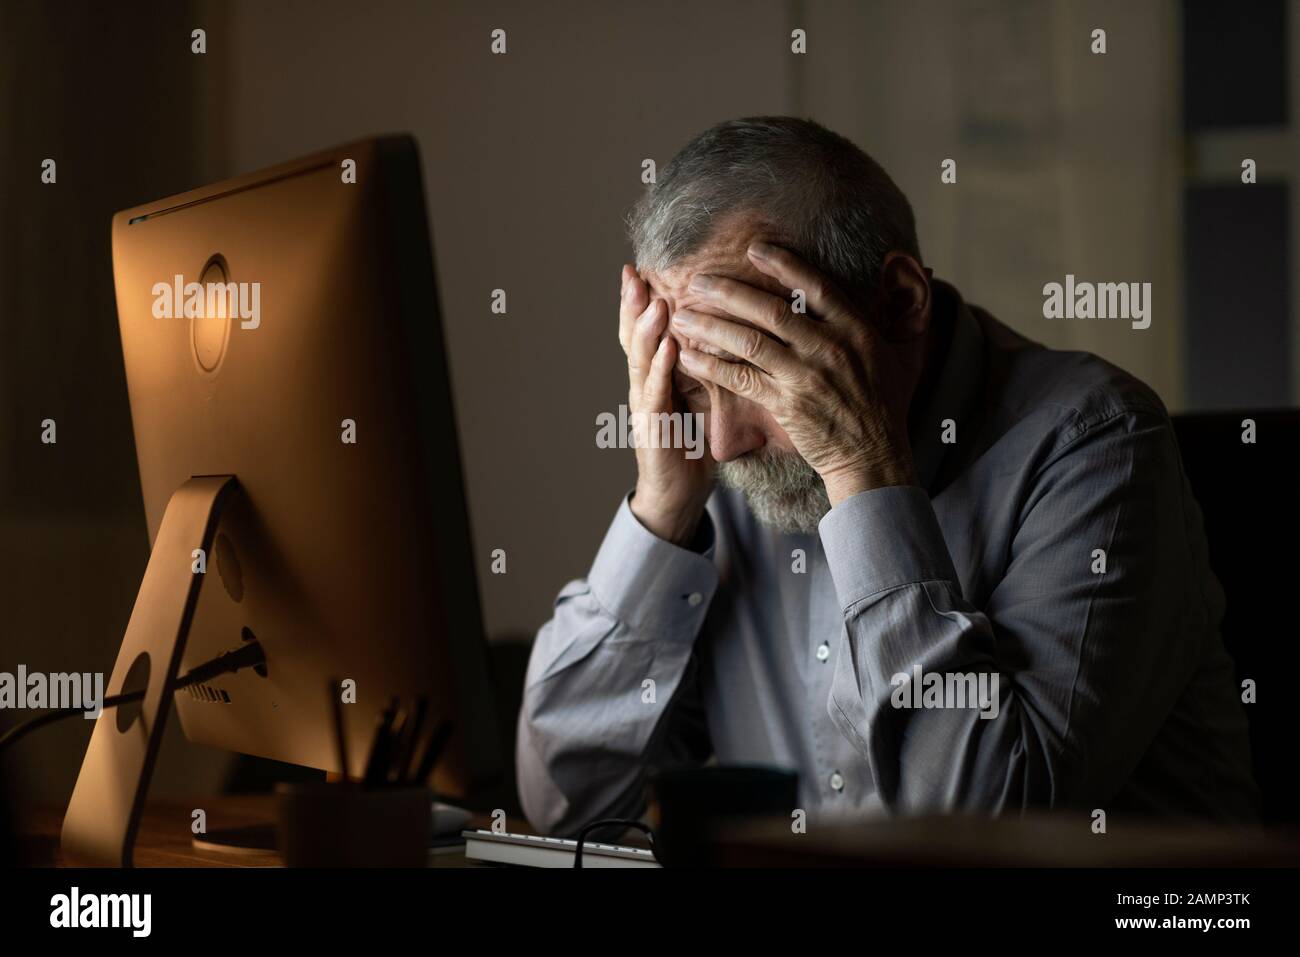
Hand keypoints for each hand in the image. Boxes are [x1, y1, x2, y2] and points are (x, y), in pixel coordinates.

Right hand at [618, 264, 714, 544]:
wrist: (678, 495)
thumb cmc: (691, 447)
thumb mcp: (698, 399)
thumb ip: (701, 368)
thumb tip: (723, 334)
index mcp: (656, 379)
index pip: (645, 334)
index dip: (639, 303)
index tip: (639, 269)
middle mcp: (644, 388)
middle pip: (634, 340)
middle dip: (633, 306)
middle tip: (634, 274)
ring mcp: (645, 409)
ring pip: (641, 362)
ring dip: (647, 330)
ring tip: (654, 300)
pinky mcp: (653, 431)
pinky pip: (657, 394)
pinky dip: (662, 369)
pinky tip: (669, 347)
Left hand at [671, 243, 917, 505]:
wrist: (874, 457)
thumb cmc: (885, 405)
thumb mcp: (901, 353)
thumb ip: (900, 309)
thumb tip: (907, 261)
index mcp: (857, 331)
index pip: (817, 287)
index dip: (784, 265)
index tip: (754, 249)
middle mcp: (831, 349)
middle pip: (772, 311)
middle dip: (729, 292)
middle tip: (698, 280)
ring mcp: (807, 377)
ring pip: (750, 342)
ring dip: (712, 327)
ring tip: (682, 316)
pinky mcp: (787, 405)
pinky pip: (742, 379)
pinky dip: (712, 366)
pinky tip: (689, 356)